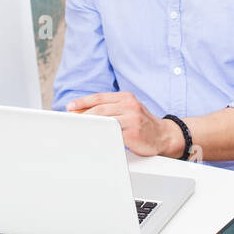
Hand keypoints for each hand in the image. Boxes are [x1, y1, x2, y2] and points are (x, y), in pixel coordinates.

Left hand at [67, 92, 182, 157]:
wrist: (164, 136)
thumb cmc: (142, 124)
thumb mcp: (128, 110)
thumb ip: (110, 109)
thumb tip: (84, 113)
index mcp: (126, 97)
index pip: (99, 97)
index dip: (82, 102)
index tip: (70, 107)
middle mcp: (129, 104)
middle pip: (99, 108)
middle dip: (82, 114)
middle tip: (70, 120)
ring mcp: (132, 117)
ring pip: (104, 119)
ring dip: (89, 124)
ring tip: (78, 128)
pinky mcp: (133, 131)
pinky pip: (112, 132)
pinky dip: (100, 134)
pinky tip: (92, 137)